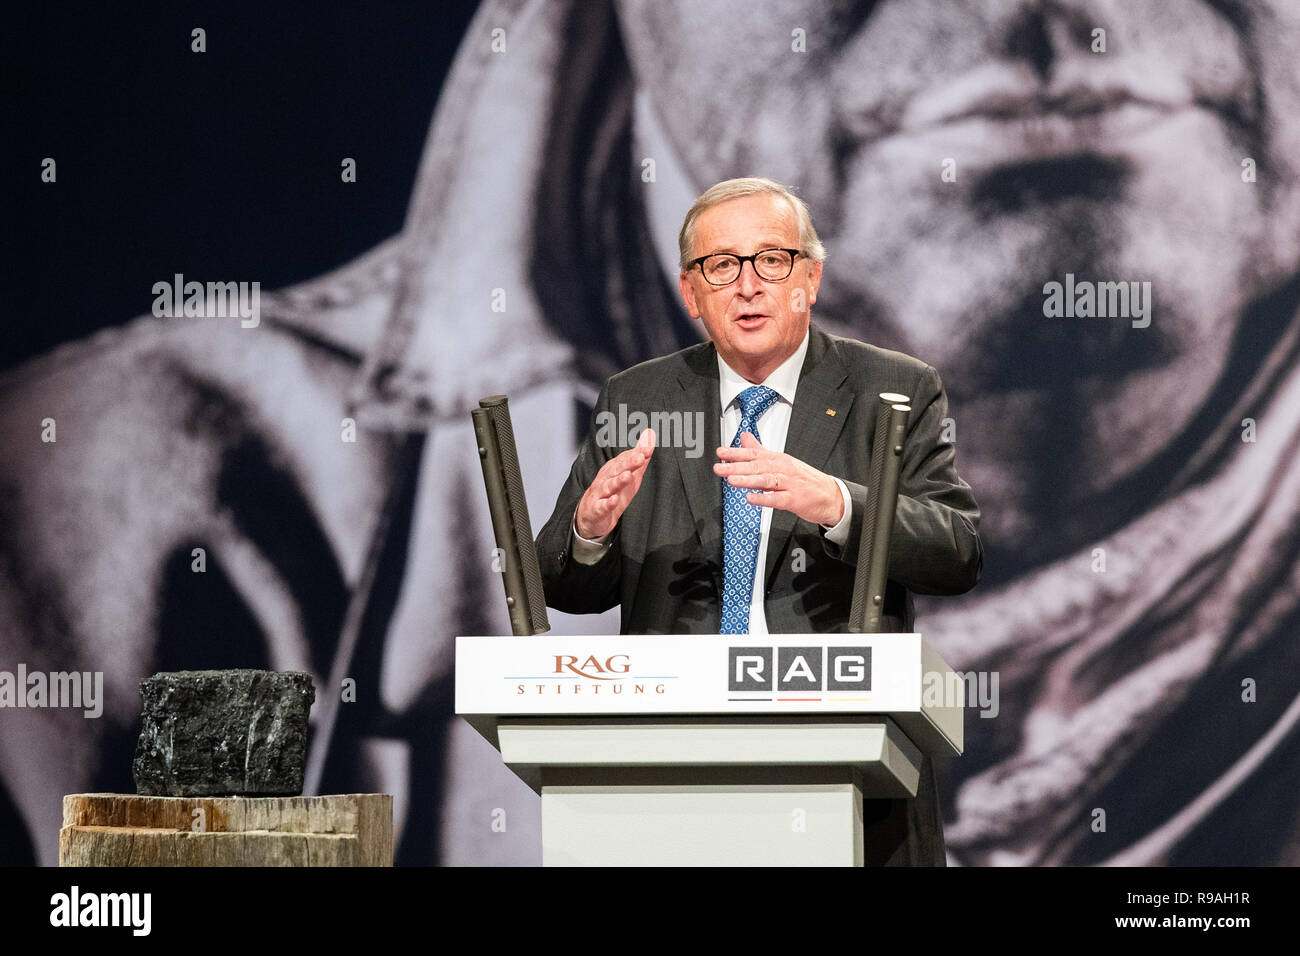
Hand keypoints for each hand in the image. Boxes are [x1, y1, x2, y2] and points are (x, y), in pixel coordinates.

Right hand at [574, 428, 655, 538]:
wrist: (592, 517)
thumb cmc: (613, 492)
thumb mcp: (630, 474)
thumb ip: (640, 455)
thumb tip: (650, 433)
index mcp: (614, 469)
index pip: (626, 459)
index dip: (637, 454)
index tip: (648, 449)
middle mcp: (606, 478)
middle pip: (617, 469)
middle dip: (629, 463)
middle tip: (640, 457)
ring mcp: (600, 494)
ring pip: (609, 486)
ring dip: (618, 481)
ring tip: (628, 476)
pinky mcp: (597, 509)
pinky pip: (602, 506)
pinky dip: (608, 503)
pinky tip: (614, 500)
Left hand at [714, 432, 844, 526]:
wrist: (831, 495)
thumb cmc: (805, 479)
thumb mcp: (783, 461)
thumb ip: (761, 451)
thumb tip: (745, 438)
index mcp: (779, 459)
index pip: (754, 453)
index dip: (736, 453)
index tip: (721, 452)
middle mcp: (783, 469)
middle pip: (758, 466)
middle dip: (737, 466)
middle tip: (719, 467)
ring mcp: (790, 484)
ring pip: (766, 480)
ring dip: (748, 479)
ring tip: (732, 480)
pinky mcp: (795, 500)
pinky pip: (777, 499)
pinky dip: (764, 499)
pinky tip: (751, 498)